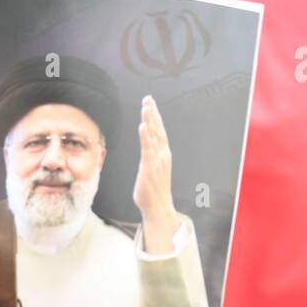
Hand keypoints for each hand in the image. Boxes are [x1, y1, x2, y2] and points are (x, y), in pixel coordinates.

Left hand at [132, 95, 177, 247]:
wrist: (158, 207)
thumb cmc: (154, 190)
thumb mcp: (152, 169)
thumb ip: (150, 157)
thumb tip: (146, 149)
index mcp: (163, 154)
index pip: (159, 130)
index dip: (155, 116)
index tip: (150, 103)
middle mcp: (162, 155)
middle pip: (158, 129)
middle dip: (152, 113)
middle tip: (148, 99)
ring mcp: (156, 161)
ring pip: (153, 136)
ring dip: (149, 121)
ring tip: (146, 107)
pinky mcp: (149, 168)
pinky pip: (148, 150)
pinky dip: (146, 137)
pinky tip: (143, 126)